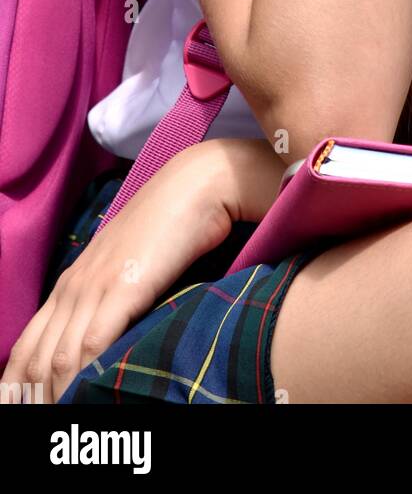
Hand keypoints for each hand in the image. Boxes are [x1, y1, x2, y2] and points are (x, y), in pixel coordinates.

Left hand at [0, 141, 240, 403]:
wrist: (196, 186)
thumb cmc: (170, 227)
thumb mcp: (129, 267)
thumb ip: (112, 299)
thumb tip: (106, 340)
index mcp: (72, 282)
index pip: (28, 345)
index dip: (18, 383)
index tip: (19, 407)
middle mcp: (75, 286)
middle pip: (35, 358)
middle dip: (31, 396)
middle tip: (36, 422)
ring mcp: (96, 286)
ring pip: (57, 358)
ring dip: (55, 396)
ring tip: (59, 421)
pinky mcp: (123, 288)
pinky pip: (92, 344)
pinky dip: (83, 376)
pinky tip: (85, 396)